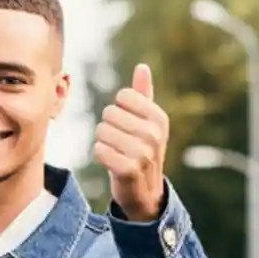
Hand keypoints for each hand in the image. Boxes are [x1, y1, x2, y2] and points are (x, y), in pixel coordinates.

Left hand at [93, 63, 168, 221]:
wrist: (143, 191)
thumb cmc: (141, 150)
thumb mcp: (147, 122)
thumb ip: (143, 95)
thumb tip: (142, 67)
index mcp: (160, 118)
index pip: (123, 95)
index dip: (118, 110)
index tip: (127, 125)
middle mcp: (154, 134)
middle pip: (109, 112)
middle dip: (108, 127)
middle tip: (119, 142)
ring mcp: (143, 152)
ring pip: (102, 131)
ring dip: (103, 142)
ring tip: (116, 152)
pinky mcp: (128, 169)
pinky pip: (99, 150)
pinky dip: (100, 155)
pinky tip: (111, 162)